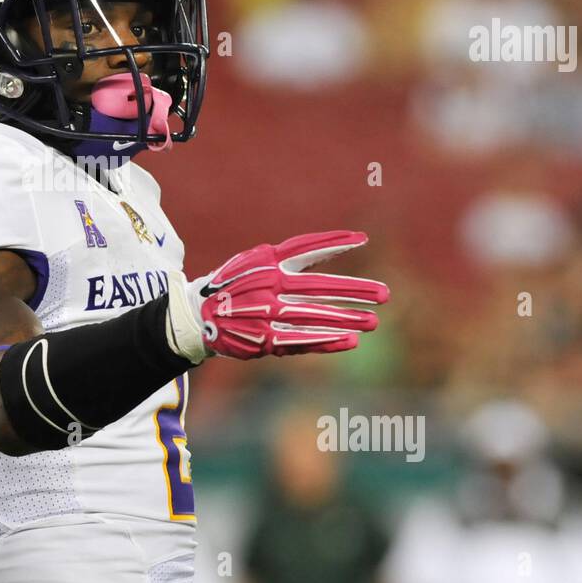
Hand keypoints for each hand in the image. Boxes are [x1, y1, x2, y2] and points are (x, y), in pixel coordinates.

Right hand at [165, 231, 388, 362]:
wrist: (197, 316)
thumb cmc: (235, 284)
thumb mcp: (257, 260)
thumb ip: (292, 256)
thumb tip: (335, 244)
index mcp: (267, 264)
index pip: (305, 249)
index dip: (334, 243)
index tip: (362, 240)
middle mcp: (268, 287)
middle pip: (318, 287)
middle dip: (353, 291)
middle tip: (384, 294)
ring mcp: (266, 315)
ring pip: (314, 316)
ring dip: (346, 319)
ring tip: (373, 321)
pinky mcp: (264, 340)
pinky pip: (301, 341)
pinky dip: (326, 342)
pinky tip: (350, 341)